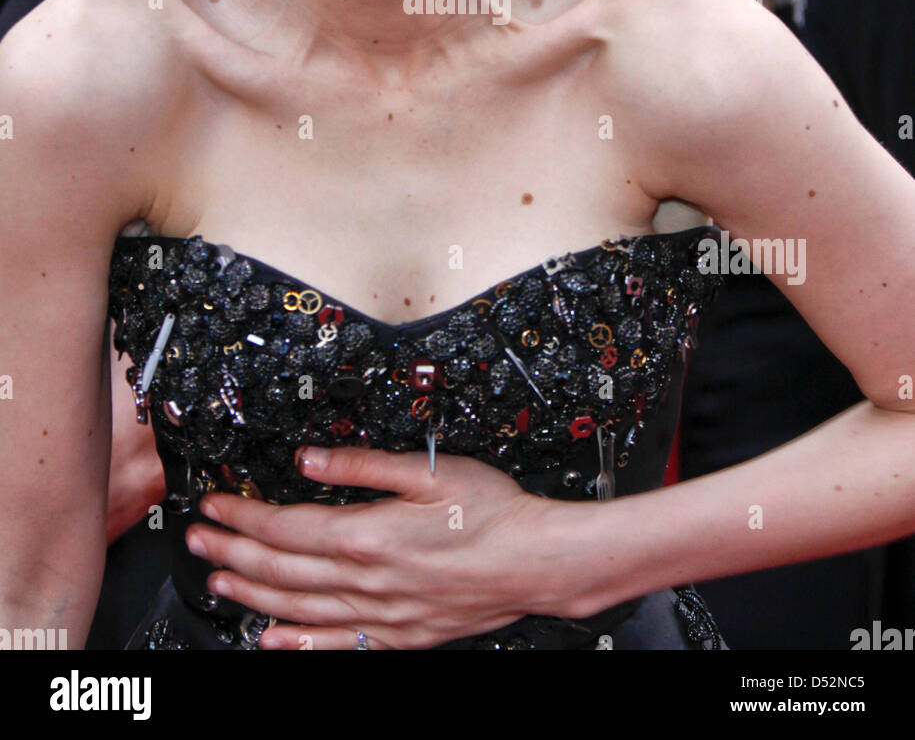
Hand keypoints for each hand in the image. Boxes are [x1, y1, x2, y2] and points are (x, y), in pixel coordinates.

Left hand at [185, 446, 580, 649]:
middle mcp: (367, 581)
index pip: (286, 527)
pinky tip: (271, 640)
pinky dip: (296, 643)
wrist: (536, 561)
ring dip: (251, 596)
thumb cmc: (491, 512)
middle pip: (280, 571)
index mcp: (369, 534)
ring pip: (298, 609)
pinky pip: (334, 643)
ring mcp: (380, 614)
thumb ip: (362, 466)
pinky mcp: (398, 635)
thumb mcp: (429, 468)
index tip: (215, 505)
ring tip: (218, 582)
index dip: (243, 517)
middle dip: (232, 553)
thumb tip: (309, 460)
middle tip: (198, 540)